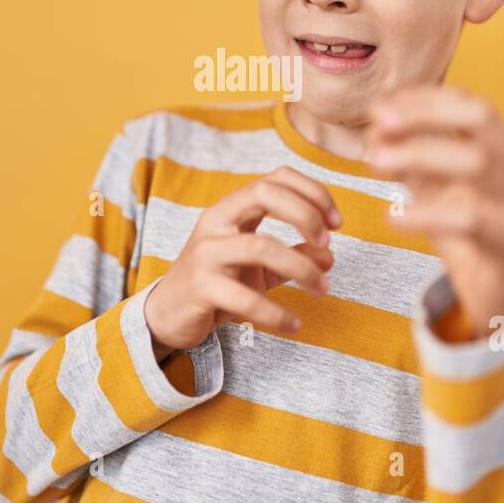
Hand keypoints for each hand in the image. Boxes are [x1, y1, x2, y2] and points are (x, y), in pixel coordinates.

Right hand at [143, 166, 340, 359]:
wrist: (166, 314)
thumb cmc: (216, 283)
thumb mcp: (258, 266)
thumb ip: (292, 255)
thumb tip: (330, 255)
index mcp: (231, 209)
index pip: (276, 178)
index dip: (313, 192)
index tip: (336, 222)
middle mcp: (216, 222)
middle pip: (265, 193)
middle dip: (306, 214)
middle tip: (329, 242)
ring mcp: (206, 253)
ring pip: (260, 246)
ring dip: (301, 266)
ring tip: (321, 288)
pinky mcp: (200, 287)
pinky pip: (245, 297)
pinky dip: (276, 312)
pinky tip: (294, 324)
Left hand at [366, 85, 503, 339]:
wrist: (503, 296)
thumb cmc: (469, 234)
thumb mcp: (437, 190)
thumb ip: (411, 160)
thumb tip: (374, 129)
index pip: (470, 104)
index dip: (424, 98)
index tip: (380, 107)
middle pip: (481, 118)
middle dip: (426, 112)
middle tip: (378, 121)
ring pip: (476, 163)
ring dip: (420, 154)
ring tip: (375, 162)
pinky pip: (471, 219)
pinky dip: (426, 213)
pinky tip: (393, 216)